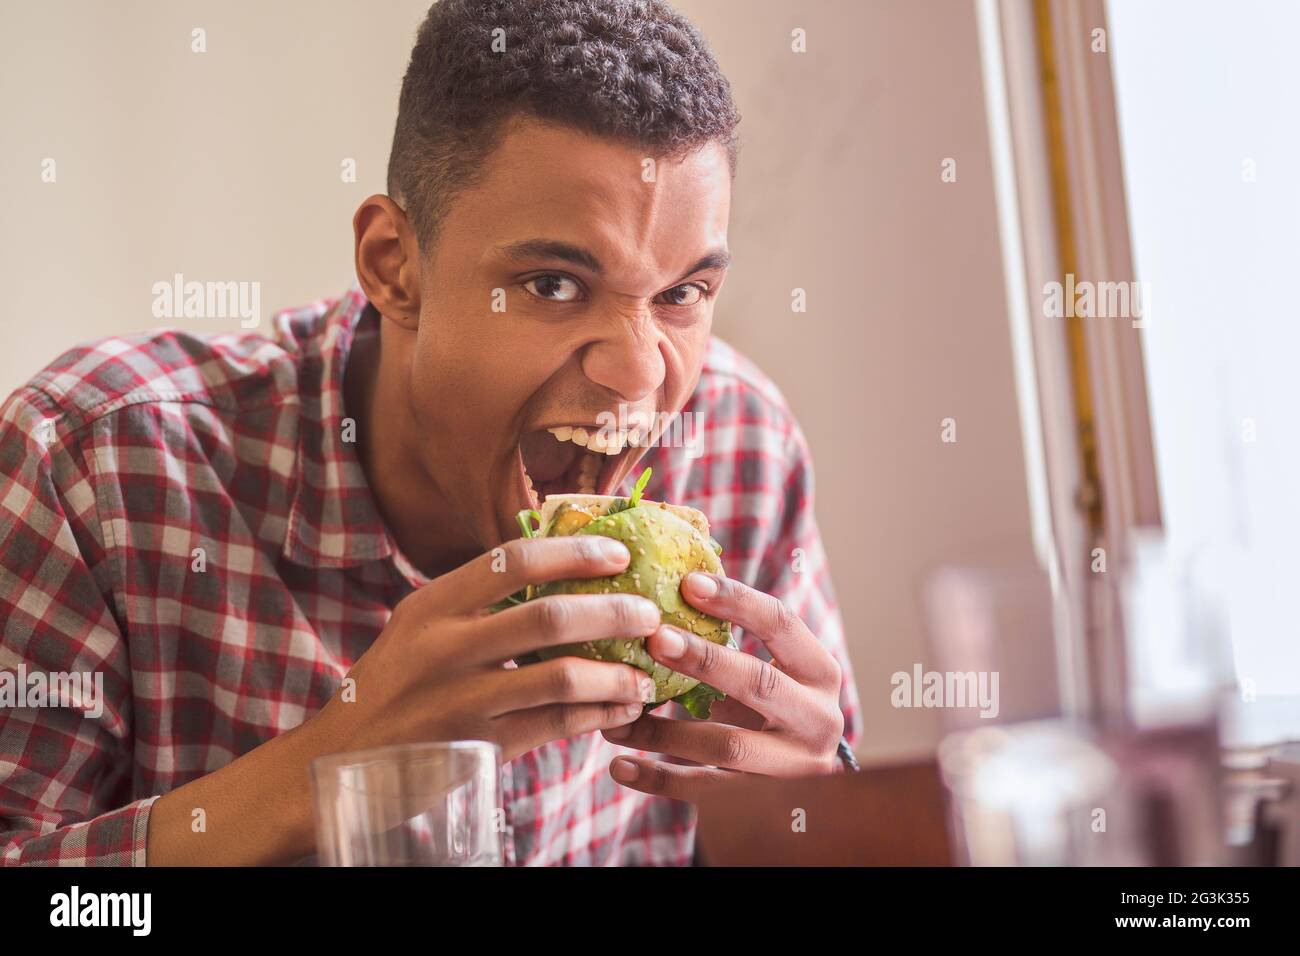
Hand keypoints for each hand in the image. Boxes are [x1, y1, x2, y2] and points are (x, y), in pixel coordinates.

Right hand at [313, 535, 661, 763]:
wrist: (333, 763)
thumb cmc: (391, 687)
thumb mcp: (417, 631)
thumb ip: (474, 604)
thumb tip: (558, 574)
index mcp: (431, 605)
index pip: (513, 560)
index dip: (574, 553)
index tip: (620, 554)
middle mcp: (443, 646)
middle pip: (548, 616)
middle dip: (612, 611)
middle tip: (650, 613)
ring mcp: (459, 700)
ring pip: (560, 677)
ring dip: (614, 673)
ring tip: (644, 674)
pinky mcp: (475, 748)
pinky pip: (553, 726)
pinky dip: (594, 715)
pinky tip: (618, 710)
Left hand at [601, 571, 843, 800]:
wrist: (802, 793)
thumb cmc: (768, 711)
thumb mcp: (770, 673)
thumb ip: (734, 637)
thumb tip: (668, 578)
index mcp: (819, 672)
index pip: (781, 624)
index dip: (737, 601)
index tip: (688, 583)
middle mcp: (818, 719)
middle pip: (759, 682)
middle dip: (704, 659)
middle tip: (654, 640)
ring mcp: (796, 767)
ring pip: (725, 744)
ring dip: (663, 730)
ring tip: (614, 717)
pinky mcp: (766, 805)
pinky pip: (706, 790)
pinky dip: (659, 778)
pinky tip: (619, 767)